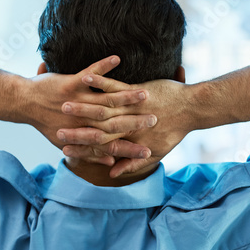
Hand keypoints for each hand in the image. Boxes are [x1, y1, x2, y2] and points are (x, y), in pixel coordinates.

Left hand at [23, 56, 154, 165]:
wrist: (23, 104)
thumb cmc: (46, 124)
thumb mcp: (67, 143)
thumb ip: (91, 153)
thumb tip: (110, 165)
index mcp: (83, 133)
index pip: (112, 144)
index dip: (131, 149)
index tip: (149, 151)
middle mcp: (82, 119)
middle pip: (115, 123)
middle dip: (136, 122)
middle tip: (156, 121)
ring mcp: (77, 101)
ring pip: (106, 99)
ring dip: (127, 96)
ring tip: (145, 93)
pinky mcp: (70, 85)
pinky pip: (90, 75)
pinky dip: (103, 67)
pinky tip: (117, 59)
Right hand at [59, 76, 193, 177]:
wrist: (193, 110)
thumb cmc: (175, 131)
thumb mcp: (155, 151)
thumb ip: (132, 163)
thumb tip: (114, 173)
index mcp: (128, 139)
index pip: (98, 146)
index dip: (79, 148)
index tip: (62, 148)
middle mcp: (125, 124)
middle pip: (94, 126)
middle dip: (73, 126)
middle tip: (56, 128)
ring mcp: (129, 106)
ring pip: (101, 106)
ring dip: (82, 104)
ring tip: (64, 102)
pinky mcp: (136, 90)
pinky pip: (114, 84)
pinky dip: (100, 79)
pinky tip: (87, 77)